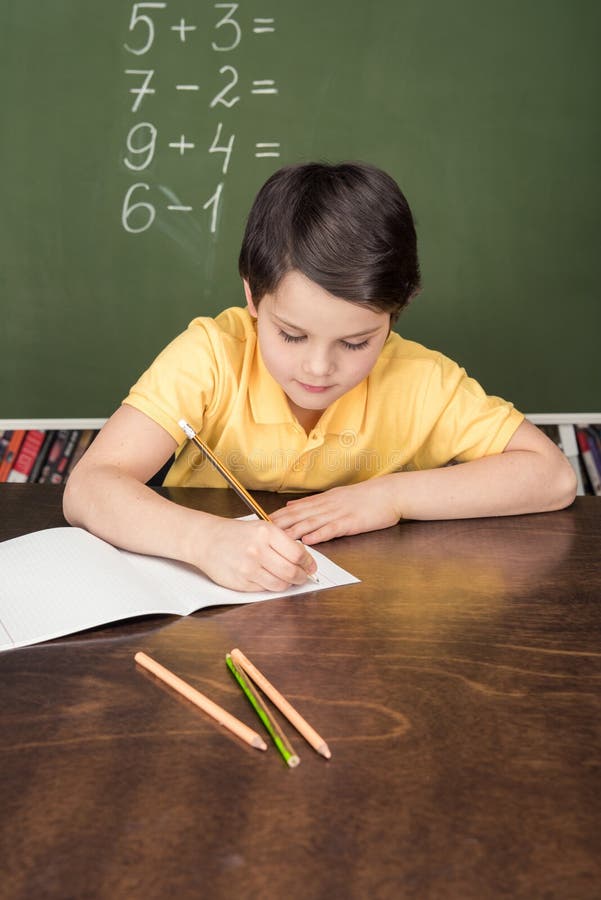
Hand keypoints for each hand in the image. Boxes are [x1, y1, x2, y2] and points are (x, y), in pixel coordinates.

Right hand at [190, 516, 316, 591]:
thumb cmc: (235, 534)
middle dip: (302, 577)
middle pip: (291, 572)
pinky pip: (264, 589)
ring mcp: (248, 568)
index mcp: (266, 532)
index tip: (311, 566)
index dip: (308, 563)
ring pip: (280, 584)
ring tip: (287, 579)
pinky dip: (271, 586)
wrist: (206, 540)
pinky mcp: (241, 582)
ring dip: (288, 584)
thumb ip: (282, 542)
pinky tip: (268, 578)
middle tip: (303, 577)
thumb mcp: (261, 528)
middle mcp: (257, 550)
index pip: (297, 554)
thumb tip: (304, 559)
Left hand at [270, 477, 401, 544]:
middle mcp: (328, 505)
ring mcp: (339, 513)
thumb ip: (315, 502)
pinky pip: (332, 529)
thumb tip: (293, 505)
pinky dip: (318, 535)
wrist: (390, 493)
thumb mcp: (337, 495)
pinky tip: (307, 540)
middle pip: (299, 514)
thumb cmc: (367, 497)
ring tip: (278, 538)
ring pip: (312, 522)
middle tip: (262, 531)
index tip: (262, 521)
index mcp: (325, 499)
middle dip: (280, 523)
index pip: (297, 507)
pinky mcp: (351, 522)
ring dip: (294, 530)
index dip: (279, 515)